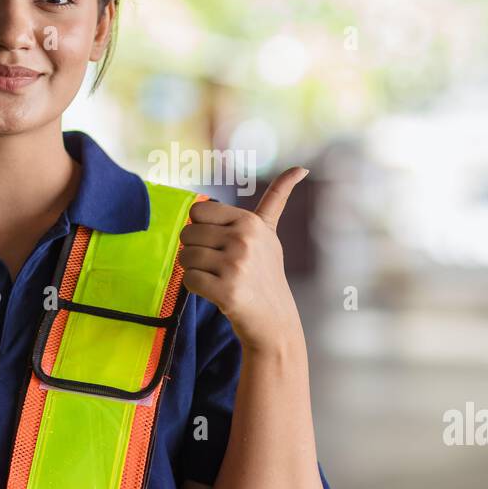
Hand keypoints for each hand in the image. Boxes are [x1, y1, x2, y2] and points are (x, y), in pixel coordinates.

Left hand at [178, 166, 309, 352]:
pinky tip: (216, 293)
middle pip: (188, 233)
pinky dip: (195, 288)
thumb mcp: (270, 233)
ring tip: (219, 279)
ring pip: (185, 257)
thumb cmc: (265, 273)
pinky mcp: (227, 291)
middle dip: (196, 251)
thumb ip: (277, 199)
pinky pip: (188, 280)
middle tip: (219, 266)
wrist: (275, 321)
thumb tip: (301, 168)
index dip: (202, 229)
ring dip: (195, 270)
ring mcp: (236, 266)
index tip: (221, 244)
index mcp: (251, 222)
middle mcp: (244, 240)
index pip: (198, 211)